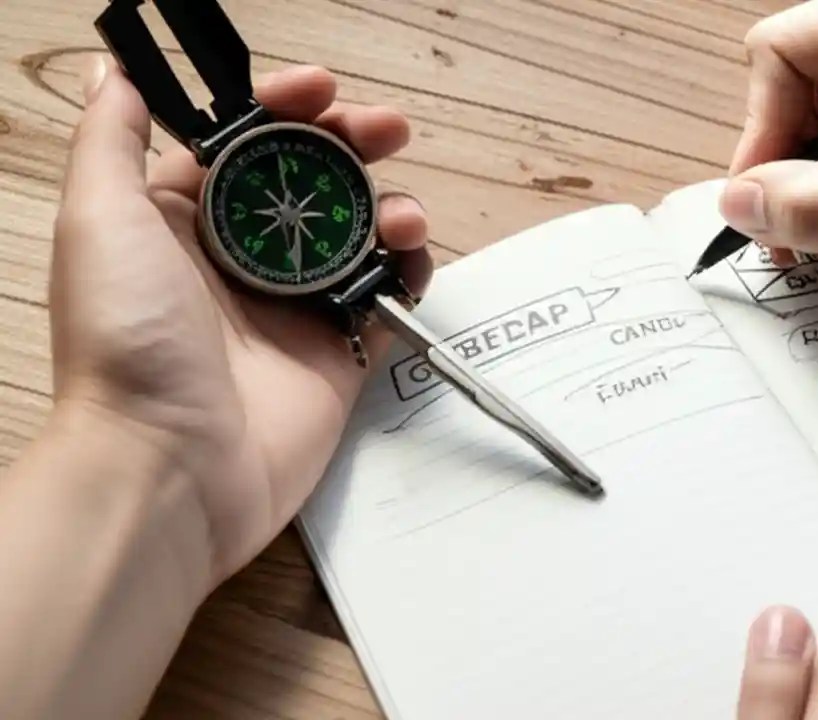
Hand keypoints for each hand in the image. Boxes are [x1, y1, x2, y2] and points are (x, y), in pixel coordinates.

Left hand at [51, 57, 431, 587]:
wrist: (172, 465)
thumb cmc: (129, 339)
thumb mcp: (101, 220)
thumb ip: (109, 140)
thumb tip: (112, 73)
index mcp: (183, 223)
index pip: (245, 145)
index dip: (285, 109)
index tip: (319, 89)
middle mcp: (242, 260)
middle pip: (313, 182)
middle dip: (354, 145)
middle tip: (388, 131)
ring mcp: (296, 309)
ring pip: (360, 236)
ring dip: (390, 208)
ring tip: (403, 219)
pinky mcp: (339, 354)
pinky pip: (388, 299)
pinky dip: (410, 273)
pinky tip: (412, 259)